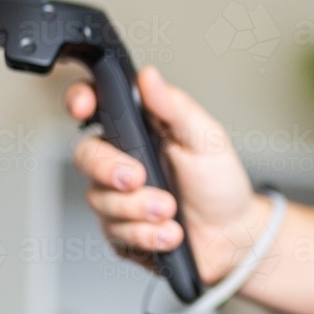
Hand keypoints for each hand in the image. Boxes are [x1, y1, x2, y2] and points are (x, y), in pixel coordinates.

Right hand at [66, 65, 270, 283]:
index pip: (97, 106)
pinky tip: (169, 233)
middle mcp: (123, 161)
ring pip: (100, 200)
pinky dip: (146, 235)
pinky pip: (116, 233)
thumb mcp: (206, 139)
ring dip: (139, 209)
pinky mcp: (121, 231)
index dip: (80, 100)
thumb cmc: (220, 183)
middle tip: (138, 178)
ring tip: (171, 211)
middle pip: (86, 157)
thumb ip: (175, 108)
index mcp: (140, 130)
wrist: (233, 234)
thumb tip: (149, 77)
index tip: (83, 108)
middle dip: (109, 170)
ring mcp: (118, 198)